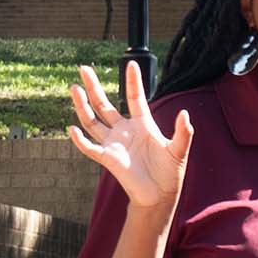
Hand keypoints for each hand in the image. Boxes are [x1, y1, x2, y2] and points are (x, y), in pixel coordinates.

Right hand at [67, 62, 192, 211]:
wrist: (160, 194)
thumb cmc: (170, 171)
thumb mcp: (179, 150)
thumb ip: (183, 132)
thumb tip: (184, 114)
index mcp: (143, 124)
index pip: (135, 97)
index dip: (133, 81)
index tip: (131, 63)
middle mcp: (125, 130)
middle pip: (105, 104)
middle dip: (94, 87)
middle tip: (84, 69)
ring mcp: (114, 143)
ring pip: (92, 120)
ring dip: (82, 105)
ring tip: (74, 88)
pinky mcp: (107, 158)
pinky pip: (90, 147)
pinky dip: (80, 139)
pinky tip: (72, 128)